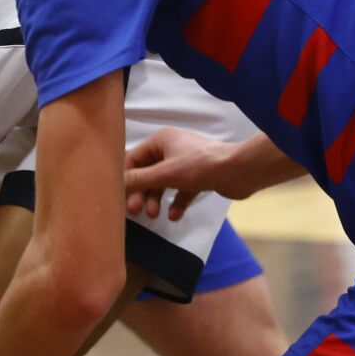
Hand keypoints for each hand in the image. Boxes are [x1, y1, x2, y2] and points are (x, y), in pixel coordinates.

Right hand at [124, 127, 241, 220]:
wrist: (238, 171)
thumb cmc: (199, 167)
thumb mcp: (164, 174)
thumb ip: (138, 180)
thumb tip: (116, 184)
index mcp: (161, 140)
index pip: (134, 158)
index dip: (126, 178)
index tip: (120, 197)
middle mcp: (171, 148)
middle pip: (148, 172)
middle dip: (142, 192)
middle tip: (135, 211)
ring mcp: (186, 163)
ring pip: (163, 183)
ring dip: (156, 199)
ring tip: (154, 215)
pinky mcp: (198, 177)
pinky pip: (181, 190)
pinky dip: (176, 202)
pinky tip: (174, 215)